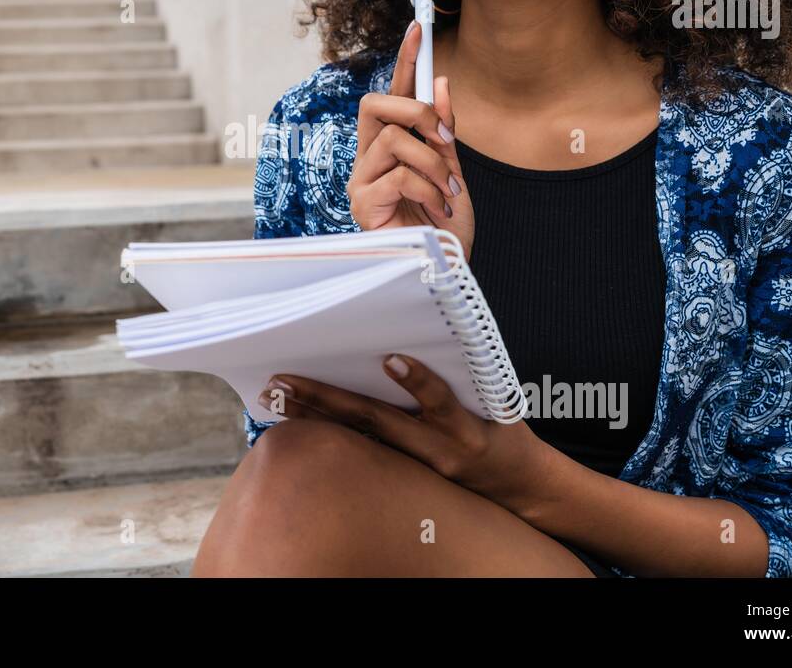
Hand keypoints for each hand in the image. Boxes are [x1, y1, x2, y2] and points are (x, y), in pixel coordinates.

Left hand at [258, 354, 545, 507]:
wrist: (514, 482)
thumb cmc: (503, 424)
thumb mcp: (499, 391)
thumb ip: (466, 359)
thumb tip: (432, 311)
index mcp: (467, 425)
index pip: (442, 402)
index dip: (419, 382)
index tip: (392, 359)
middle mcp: (438, 448)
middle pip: (377, 422)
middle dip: (328, 399)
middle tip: (285, 379)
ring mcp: (416, 464)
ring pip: (359, 437)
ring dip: (316, 414)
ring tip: (277, 394)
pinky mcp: (402, 472)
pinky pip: (358, 446)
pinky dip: (327, 428)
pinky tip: (295, 414)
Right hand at [347, 21, 473, 260]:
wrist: (448, 267)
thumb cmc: (444, 224)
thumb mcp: (453, 169)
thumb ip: (443, 130)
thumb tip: (439, 81)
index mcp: (388, 148)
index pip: (391, 96)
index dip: (403, 62)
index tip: (419, 29)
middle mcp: (367, 160)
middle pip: (375, 105)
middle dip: (416, 113)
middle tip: (445, 140)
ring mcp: (360, 181)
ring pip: (392, 139)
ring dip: (432, 163)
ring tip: (448, 192)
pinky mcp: (362, 203)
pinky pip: (397, 173)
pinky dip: (428, 187)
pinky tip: (439, 207)